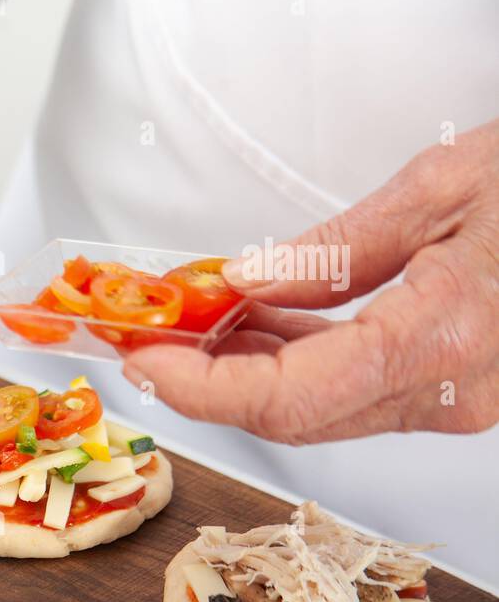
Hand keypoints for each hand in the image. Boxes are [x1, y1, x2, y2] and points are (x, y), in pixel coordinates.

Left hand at [122, 120, 498, 443]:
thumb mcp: (447, 186)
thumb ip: (334, 249)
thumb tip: (246, 282)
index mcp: (444, 339)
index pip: (286, 399)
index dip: (200, 389)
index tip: (143, 358)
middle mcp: (451, 393)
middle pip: (291, 416)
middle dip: (205, 382)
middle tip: (145, 337)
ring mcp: (458, 401)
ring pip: (319, 408)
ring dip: (243, 371)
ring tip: (189, 322)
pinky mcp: (458, 391)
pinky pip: (353, 392)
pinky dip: (294, 363)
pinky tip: (255, 325)